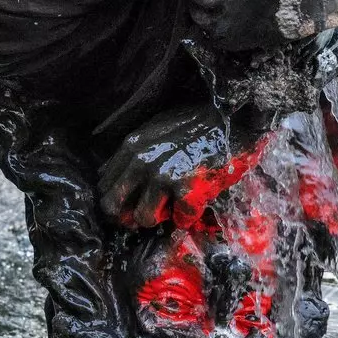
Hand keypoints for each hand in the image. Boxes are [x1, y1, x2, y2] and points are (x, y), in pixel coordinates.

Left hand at [98, 107, 263, 229]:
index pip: (103, 185)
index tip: (129, 206)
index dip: (115, 200)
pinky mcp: (186, 188)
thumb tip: (117, 177)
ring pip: (144, 219)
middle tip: (147, 214)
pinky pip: (180, 220)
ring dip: (161, 218)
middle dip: (128, 216)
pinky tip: (197, 202)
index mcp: (132, 146)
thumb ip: (137, 152)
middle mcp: (142, 161)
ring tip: (175, 206)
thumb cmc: (199, 123)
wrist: (234, 117)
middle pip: (112, 206)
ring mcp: (163, 174)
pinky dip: (189, 217)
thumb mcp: (158, 129)